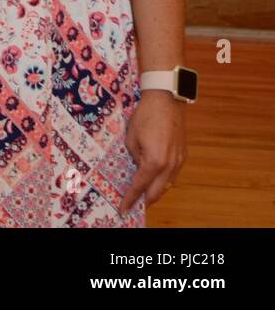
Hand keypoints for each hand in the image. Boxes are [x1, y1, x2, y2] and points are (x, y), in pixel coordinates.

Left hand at [119, 90, 186, 213]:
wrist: (166, 100)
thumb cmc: (145, 116)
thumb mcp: (131, 138)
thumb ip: (134, 157)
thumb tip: (138, 167)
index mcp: (154, 161)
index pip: (140, 186)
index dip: (131, 198)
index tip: (124, 209)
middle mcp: (170, 165)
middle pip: (158, 191)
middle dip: (146, 200)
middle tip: (134, 206)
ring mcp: (179, 161)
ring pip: (168, 184)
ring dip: (156, 191)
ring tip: (144, 195)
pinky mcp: (184, 155)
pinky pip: (174, 174)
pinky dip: (164, 180)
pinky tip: (157, 179)